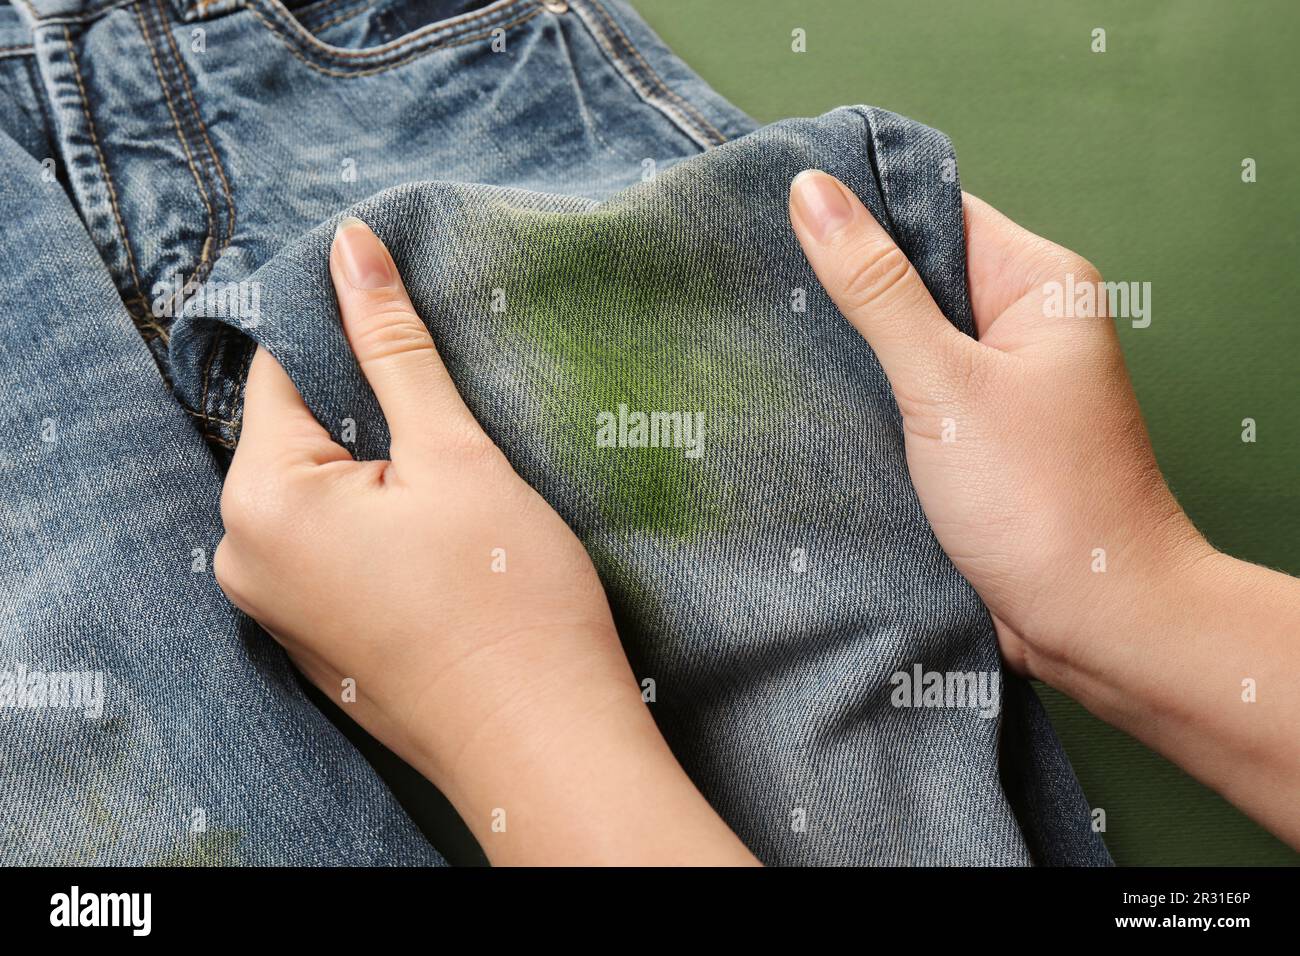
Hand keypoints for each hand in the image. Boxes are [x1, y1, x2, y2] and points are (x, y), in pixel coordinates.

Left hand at [215, 217, 755, 864]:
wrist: (540, 739)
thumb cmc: (505, 598)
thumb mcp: (452, 454)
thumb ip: (392, 345)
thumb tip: (350, 245)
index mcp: (261, 499)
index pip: (281, 367)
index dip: (345, 333)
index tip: (408, 326)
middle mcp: (244, 555)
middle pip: (296, 430)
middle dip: (367, 409)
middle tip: (451, 428)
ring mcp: (274, 606)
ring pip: (318, 489)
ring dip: (378, 468)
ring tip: (454, 490)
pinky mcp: (312, 637)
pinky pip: (327, 546)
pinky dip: (374, 523)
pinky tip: (440, 542)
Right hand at [789, 171, 1299, 846]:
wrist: (1097, 625)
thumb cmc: (1043, 501)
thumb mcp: (945, 383)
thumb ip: (876, 288)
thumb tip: (813, 193)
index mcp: (1037, 284)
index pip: (934, 213)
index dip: (858, 211)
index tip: (772, 213)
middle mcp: (1022, 324)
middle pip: (914, 276)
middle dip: (843, 285)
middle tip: (755, 284)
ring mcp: (998, 384)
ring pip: (905, 341)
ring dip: (850, 348)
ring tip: (768, 339)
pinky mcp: (973, 438)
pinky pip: (909, 396)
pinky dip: (866, 399)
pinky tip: (810, 399)